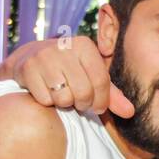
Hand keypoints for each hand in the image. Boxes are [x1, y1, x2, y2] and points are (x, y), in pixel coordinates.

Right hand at [8, 35, 134, 117]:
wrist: (30, 57)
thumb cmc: (69, 70)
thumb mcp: (92, 77)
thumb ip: (112, 95)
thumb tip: (130, 113)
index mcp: (85, 45)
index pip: (101, 82)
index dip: (101, 101)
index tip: (97, 106)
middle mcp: (65, 47)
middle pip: (83, 93)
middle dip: (82, 104)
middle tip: (78, 102)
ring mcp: (44, 56)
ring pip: (63, 98)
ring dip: (64, 103)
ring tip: (62, 94)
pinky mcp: (27, 68)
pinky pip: (45, 99)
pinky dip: (47, 102)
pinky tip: (47, 91)